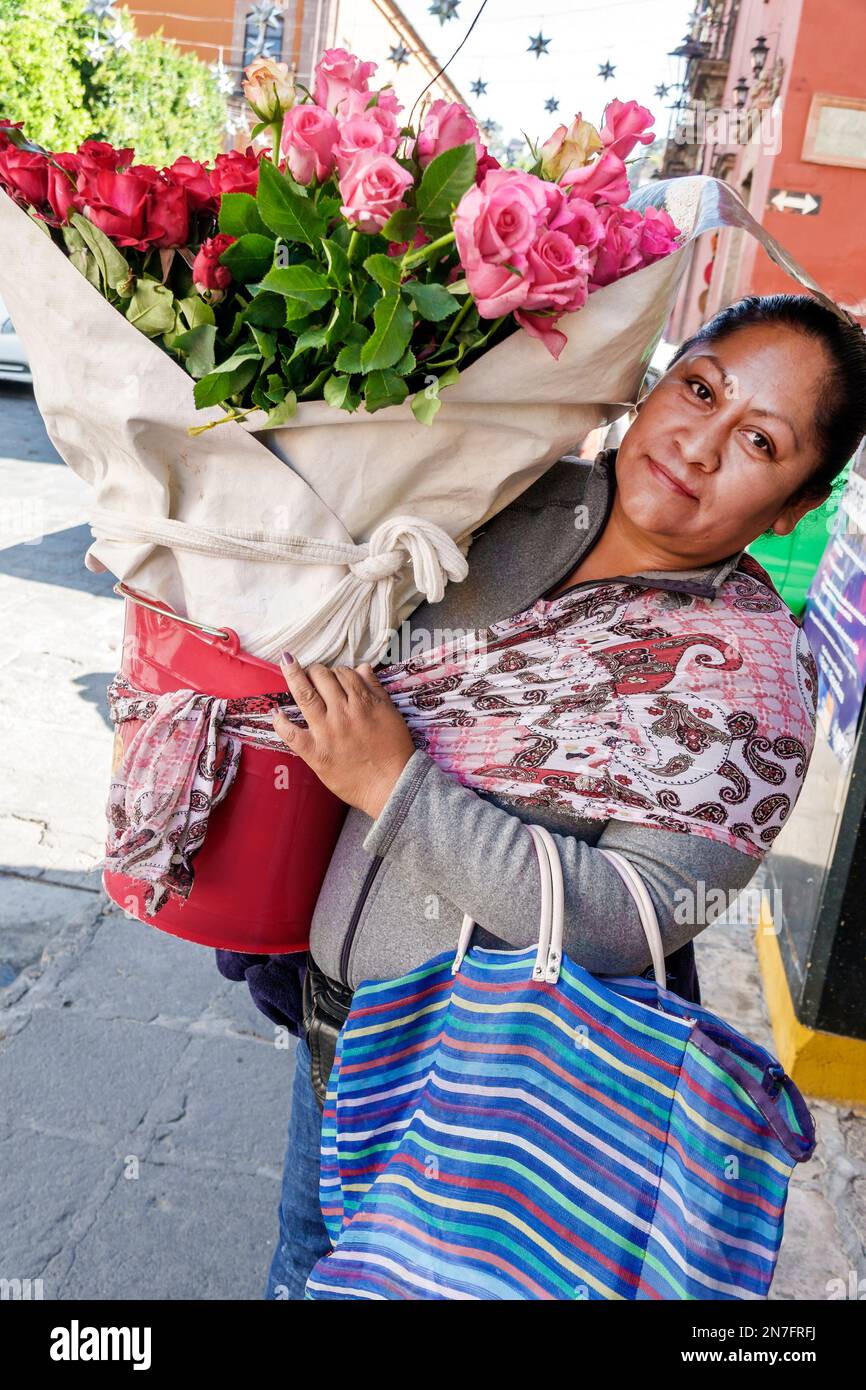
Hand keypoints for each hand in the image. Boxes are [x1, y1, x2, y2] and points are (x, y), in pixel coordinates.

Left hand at [271, 654, 415, 818]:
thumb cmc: (395, 750)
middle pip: (322, 678)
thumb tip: (362, 668)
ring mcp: (326, 732)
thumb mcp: (390, 712)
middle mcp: (342, 712)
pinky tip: (276, 713)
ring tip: (287, 664)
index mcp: (363, 702)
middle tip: (314, 674)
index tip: (336, 677)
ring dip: (294, 676)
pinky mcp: (316, 753)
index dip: (338, 671)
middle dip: (316, 671)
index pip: (344, 673)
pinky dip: (281, 722)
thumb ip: (375, 689)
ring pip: (305, 695)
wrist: (393, 784)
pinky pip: (292, 734)